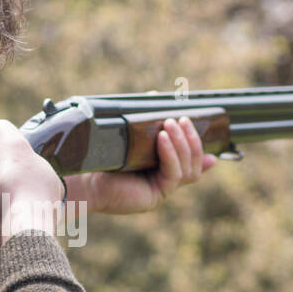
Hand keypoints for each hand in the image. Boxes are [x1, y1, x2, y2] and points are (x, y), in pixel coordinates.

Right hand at [0, 119, 62, 259]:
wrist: (16, 234)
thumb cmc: (18, 188)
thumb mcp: (12, 144)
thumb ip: (2, 131)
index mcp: (49, 178)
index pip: (22, 161)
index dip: (0, 156)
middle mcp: (44, 201)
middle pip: (11, 182)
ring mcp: (31, 223)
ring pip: (2, 204)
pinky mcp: (15, 240)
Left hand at [68, 116, 216, 214]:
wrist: (83, 179)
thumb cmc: (102, 157)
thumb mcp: (128, 135)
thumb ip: (143, 121)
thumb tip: (155, 96)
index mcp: (159, 172)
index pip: (189, 164)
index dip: (200, 152)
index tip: (209, 136)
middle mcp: (162, 183)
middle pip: (193, 166)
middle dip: (192, 141)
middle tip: (183, 120)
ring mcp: (160, 191)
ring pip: (188, 170)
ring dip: (183, 144)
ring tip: (171, 124)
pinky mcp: (154, 196)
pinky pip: (173, 174)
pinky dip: (171, 154)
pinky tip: (163, 139)